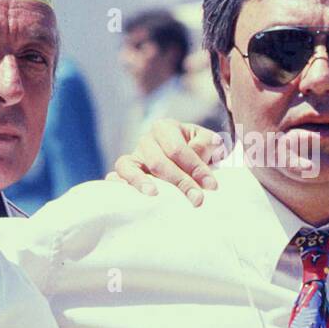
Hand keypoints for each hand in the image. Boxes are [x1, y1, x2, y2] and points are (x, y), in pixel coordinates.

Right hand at [106, 118, 225, 206]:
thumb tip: (202, 148)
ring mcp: (134, 155)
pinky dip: (117, 182)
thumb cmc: (197, 149)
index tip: (211, 186)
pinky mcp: (125, 171)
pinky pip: (117, 175)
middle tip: (197, 200)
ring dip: (141, 181)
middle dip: (179, 182)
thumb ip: (206, 144)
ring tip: (153, 194)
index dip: (196, 168)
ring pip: (131, 167)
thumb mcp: (207, 142)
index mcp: (165, 128)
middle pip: (158, 162)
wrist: (185, 157)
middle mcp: (146, 140)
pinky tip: (124, 193)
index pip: (178, 149)